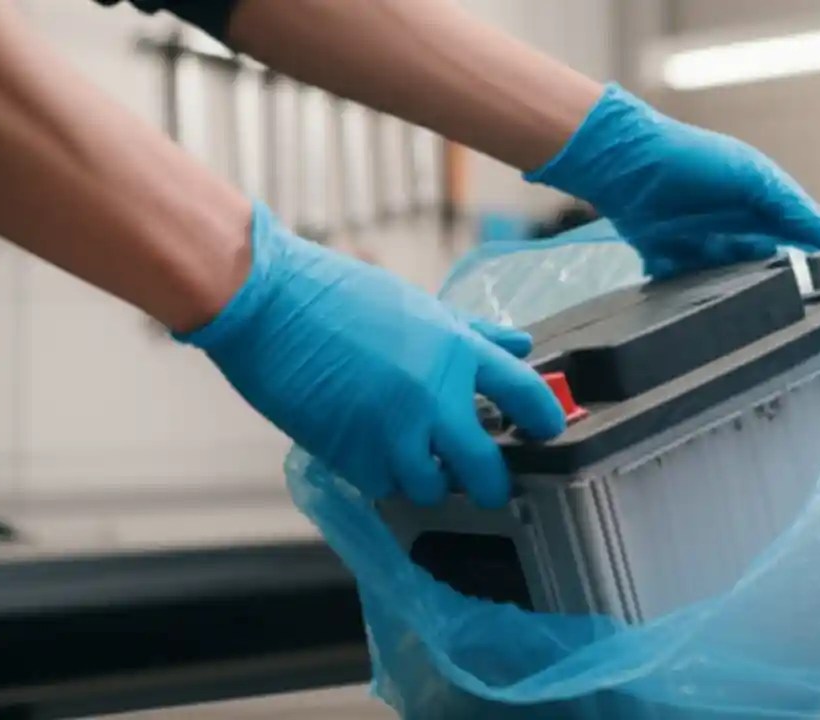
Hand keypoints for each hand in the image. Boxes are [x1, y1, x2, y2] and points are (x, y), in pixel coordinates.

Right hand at [178, 203, 565, 507]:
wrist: (269, 304)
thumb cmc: (340, 297)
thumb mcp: (419, 306)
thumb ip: (474, 332)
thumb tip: (523, 345)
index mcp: (455, 350)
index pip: (526, 394)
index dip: (548, 420)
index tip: (550, 431)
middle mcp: (432, 396)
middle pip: (485, 468)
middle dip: (493, 485)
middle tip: (489, 484)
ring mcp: (390, 430)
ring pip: (432, 489)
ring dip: (430, 483)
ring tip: (421, 464)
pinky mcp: (349, 454)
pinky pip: (383, 486)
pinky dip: (384, 478)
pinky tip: (376, 454)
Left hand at [526, 84, 819, 277]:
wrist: (626, 165)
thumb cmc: (696, 162)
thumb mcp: (752, 178)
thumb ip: (789, 208)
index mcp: (758, 208)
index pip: (792, 240)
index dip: (807, 262)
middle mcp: (732, 230)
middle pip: (759, 268)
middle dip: (766, 285)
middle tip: (776, 302)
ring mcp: (699, 249)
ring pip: (724, 284)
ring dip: (728, 294)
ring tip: (737, 305)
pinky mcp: (667, 263)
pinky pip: (684, 290)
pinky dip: (689, 298)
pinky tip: (697, 309)